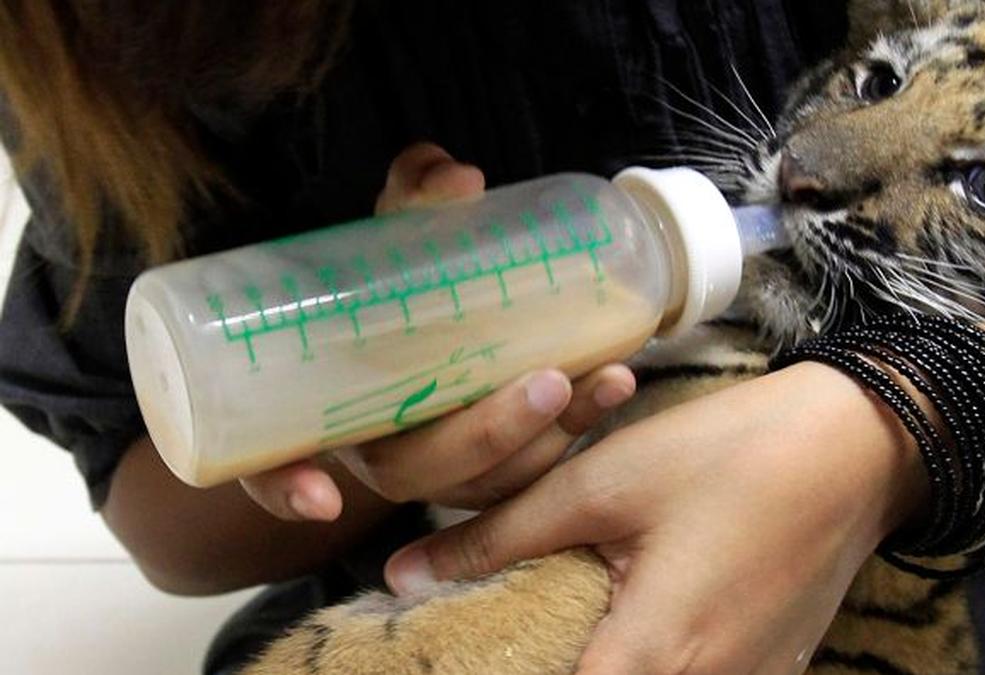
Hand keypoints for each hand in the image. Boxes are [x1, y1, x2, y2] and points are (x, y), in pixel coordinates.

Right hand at [241, 143, 635, 519]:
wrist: (426, 299)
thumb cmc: (392, 271)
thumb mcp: (391, 228)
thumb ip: (412, 199)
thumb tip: (459, 180)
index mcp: (315, 400)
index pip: (267, 465)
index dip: (285, 488)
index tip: (320, 499)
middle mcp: (369, 443)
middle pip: (411, 475)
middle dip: (485, 439)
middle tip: (548, 383)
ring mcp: (432, 460)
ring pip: (481, 485)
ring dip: (547, 442)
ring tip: (607, 380)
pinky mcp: (490, 458)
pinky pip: (528, 471)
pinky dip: (576, 432)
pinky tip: (612, 385)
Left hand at [382, 362, 928, 673]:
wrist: (860, 445)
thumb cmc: (733, 453)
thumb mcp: (605, 483)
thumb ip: (500, 536)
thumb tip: (407, 573)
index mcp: (655, 655)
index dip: (495, 674)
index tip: (459, 652)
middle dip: (541, 664)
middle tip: (503, 627)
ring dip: (597, 660)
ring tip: (561, 614)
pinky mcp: (771, 671)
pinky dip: (653, 660)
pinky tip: (632, 615)